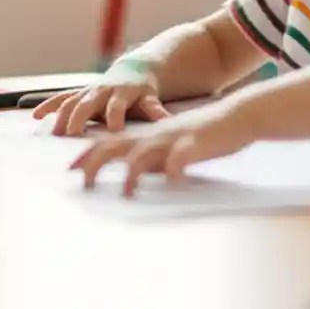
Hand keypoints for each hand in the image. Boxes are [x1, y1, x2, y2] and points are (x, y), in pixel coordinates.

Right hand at [32, 59, 169, 136]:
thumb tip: (169, 122)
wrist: (135, 69)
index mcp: (123, 93)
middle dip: (78, 119)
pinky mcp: (80, 92)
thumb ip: (157, 111)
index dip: (114, 120)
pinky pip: (62, 98)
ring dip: (59, 116)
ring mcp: (89, 90)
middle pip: (87, 104)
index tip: (112, 135)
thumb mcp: (152, 99)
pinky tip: (34, 116)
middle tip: (70, 135)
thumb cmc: (144, 91)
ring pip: (71, 101)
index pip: (117, 107)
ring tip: (50, 132)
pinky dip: (48, 105)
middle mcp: (103, 90)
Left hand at [68, 101, 255, 196]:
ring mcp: (174, 138)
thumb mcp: (171, 145)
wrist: (238, 115)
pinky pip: (181, 157)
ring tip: (127, 193)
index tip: (71, 169)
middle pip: (116, 145)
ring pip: (144, 152)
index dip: (88, 154)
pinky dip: (174, 169)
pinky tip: (174, 182)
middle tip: (83, 182)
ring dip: (132, 172)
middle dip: (96, 162)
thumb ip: (152, 158)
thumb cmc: (204, 135)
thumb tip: (131, 174)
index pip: (109, 142)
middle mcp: (155, 135)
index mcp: (148, 135)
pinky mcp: (196, 143)